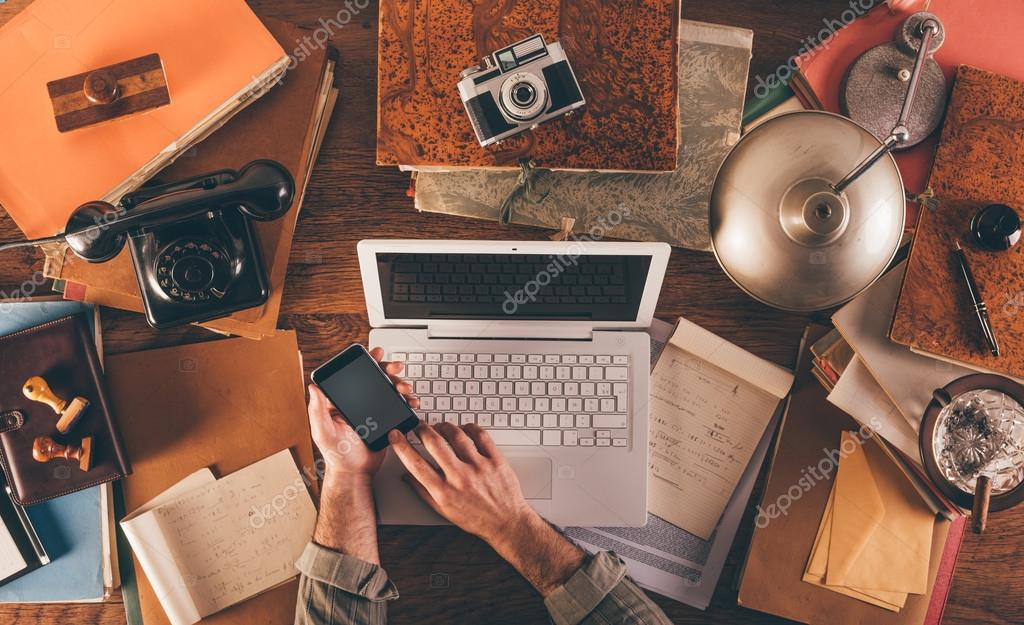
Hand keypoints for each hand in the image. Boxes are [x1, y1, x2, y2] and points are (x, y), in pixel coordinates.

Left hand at [308, 347, 418, 476]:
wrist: (356, 473)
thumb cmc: (337, 456)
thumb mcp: (323, 432)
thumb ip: (317, 410)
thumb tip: (313, 387)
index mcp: (341, 401)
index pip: (353, 376)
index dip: (365, 363)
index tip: (374, 354)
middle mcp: (358, 402)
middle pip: (375, 378)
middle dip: (388, 369)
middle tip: (395, 367)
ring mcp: (373, 409)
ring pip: (388, 389)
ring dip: (399, 383)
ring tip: (405, 387)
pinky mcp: (385, 419)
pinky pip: (397, 405)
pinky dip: (406, 400)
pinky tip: (410, 401)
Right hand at [388, 422, 532, 541]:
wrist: (506, 522)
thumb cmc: (475, 518)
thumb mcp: (443, 510)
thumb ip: (422, 491)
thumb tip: (406, 476)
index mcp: (443, 492)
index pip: (416, 464)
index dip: (401, 446)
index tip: (395, 435)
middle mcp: (460, 478)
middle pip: (434, 443)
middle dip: (422, 429)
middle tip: (419, 426)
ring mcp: (479, 467)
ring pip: (456, 435)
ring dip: (444, 426)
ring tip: (440, 427)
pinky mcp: (495, 460)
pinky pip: (480, 435)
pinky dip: (469, 427)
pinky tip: (463, 429)